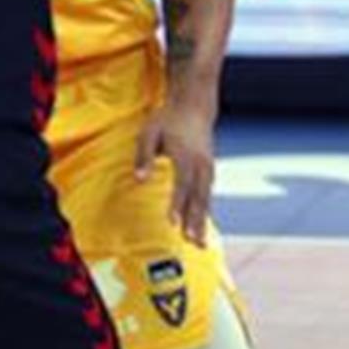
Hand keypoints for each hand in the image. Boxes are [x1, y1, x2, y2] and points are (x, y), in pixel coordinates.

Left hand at [133, 95, 216, 242]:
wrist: (194, 105)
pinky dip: (206, 210)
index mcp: (185, 156)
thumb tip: (139, 179)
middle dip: (196, 221)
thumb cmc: (168, 119)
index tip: (174, 225)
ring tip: (200, 242)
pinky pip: (208, 193)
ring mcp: (207, 166)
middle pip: (198, 197)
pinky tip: (202, 225)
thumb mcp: (149, 132)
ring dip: (203, 221)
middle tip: (194, 243)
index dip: (178, 205)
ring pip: (206, 198)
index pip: (182, 185)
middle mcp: (200, 164)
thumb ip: (144, 156)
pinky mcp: (209, 168)